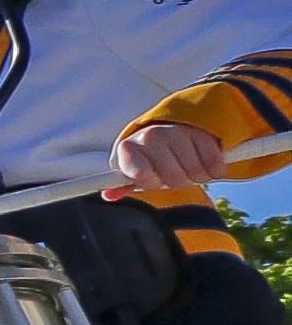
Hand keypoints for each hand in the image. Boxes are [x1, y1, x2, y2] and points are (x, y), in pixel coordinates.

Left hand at [112, 119, 230, 193]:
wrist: (171, 129)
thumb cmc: (149, 158)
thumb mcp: (133, 170)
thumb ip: (122, 184)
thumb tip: (109, 195)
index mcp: (129, 148)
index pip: (138, 172)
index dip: (147, 180)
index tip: (148, 178)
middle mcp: (151, 136)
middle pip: (173, 178)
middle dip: (175, 182)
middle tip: (172, 174)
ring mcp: (178, 132)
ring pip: (195, 172)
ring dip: (195, 176)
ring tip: (185, 166)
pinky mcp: (202, 133)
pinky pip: (215, 165)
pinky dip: (213, 171)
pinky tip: (203, 163)